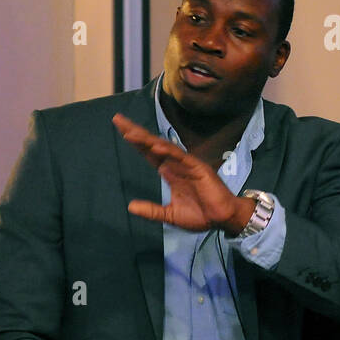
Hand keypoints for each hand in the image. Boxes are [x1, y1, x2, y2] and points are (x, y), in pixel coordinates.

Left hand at [111, 113, 253, 234]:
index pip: (148, 152)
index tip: (120, 128)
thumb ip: (151, 210)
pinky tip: (155, 146)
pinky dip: (168, 150)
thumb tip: (130, 206)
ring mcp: (186, 164)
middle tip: (118, 119)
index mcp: (169, 171)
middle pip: (152, 144)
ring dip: (147, 139)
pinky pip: (181, 157)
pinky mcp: (198, 168)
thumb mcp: (170, 215)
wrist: (221, 220)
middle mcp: (175, 164)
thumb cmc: (200, 215)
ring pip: (164, 147)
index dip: (135, 141)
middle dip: (135, 131)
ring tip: (130, 132)